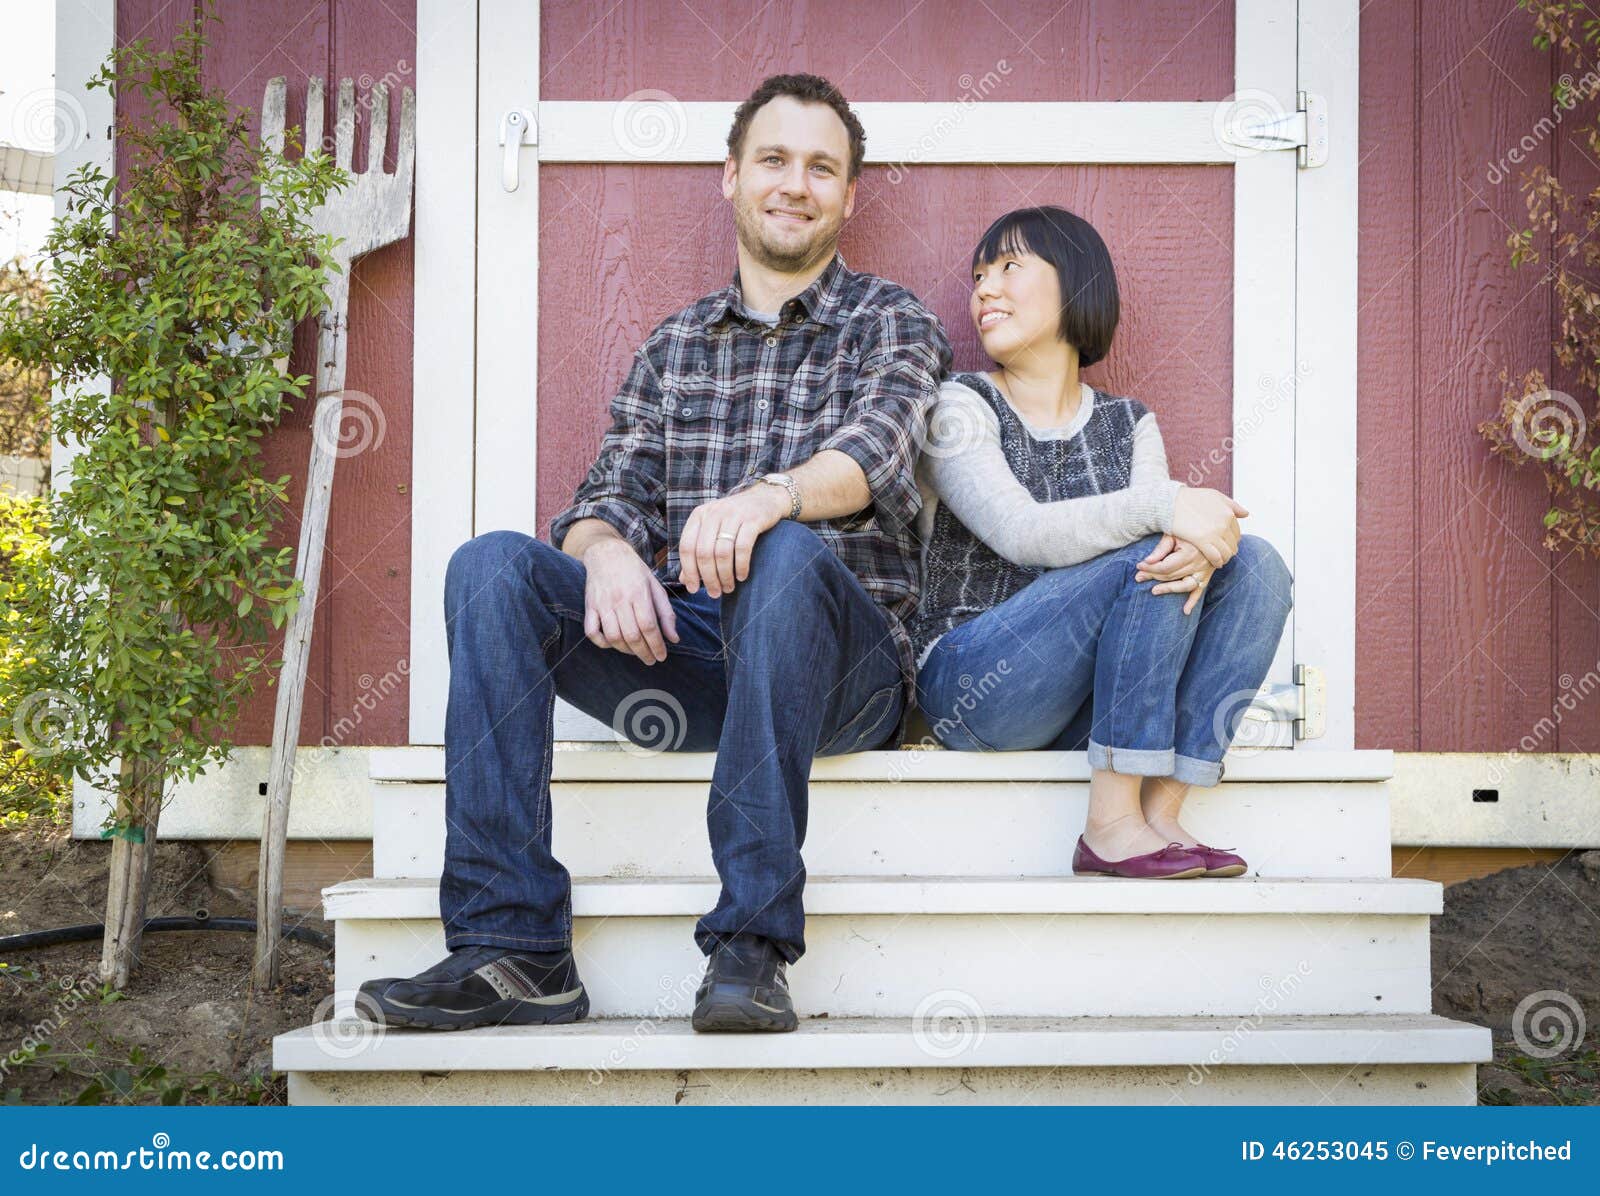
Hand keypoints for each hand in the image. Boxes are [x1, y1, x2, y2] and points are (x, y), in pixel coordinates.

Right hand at [581, 537, 679, 663]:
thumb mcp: (656, 587)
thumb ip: (666, 613)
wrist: (606, 553)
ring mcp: (603, 604)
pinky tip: (613, 644)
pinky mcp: (590, 606)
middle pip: (632, 635)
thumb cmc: (635, 571)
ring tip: (636, 652)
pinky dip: (602, 643)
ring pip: (613, 636)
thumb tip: (674, 639)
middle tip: (650, 660)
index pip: (648, 626)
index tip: (661, 656)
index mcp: (639, 593)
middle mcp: (620, 599)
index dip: (656, 645)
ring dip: (626, 650)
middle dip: (643, 652)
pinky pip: (592, 631)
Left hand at [678, 482, 789, 596]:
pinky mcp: (753, 519)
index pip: (686, 547)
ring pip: (722, 552)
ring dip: (725, 575)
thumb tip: (684, 580)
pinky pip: (743, 548)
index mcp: (699, 515)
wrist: (766, 498)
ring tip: (729, 588)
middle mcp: (714, 513)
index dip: (689, 571)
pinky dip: (741, 566)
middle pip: (704, 552)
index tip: (694, 589)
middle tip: (715, 593)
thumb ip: (697, 552)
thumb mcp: (713, 530)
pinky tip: (742, 576)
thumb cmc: (735, 518)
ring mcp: (733, 515)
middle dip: (708, 578)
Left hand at [1136, 535, 1215, 614]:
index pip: (1165, 566)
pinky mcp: (1208, 574)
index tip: (1138, 565)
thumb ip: (1161, 548)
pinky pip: (1200, 590)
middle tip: (1138, 577)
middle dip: (1153, 576)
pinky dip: (1193, 601)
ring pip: (1184, 585)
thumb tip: (1147, 561)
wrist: (1213, 527)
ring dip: (1168, 589)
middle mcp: (1198, 563)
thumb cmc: (1189, 528)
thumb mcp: (1174, 532)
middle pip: (1172, 575)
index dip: (1150, 567)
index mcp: (1189, 552)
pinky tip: (1185, 611)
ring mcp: (1204, 570)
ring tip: (1154, 591)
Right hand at [1169, 487, 1247, 566]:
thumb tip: (1245, 514)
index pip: (1237, 533)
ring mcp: (1214, 533)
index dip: (1232, 540)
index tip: (1227, 543)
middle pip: (1233, 544)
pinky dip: (1217, 562)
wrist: (1171, 502)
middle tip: (1224, 554)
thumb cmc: (1191, 498)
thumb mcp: (1215, 496)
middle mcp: (1224, 523)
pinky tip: (1215, 564)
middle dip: (1230, 550)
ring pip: (1226, 553)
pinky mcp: (1202, 541)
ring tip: (1221, 560)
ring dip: (1225, 558)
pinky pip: (1215, 557)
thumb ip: (1232, 505)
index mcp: (1228, 513)